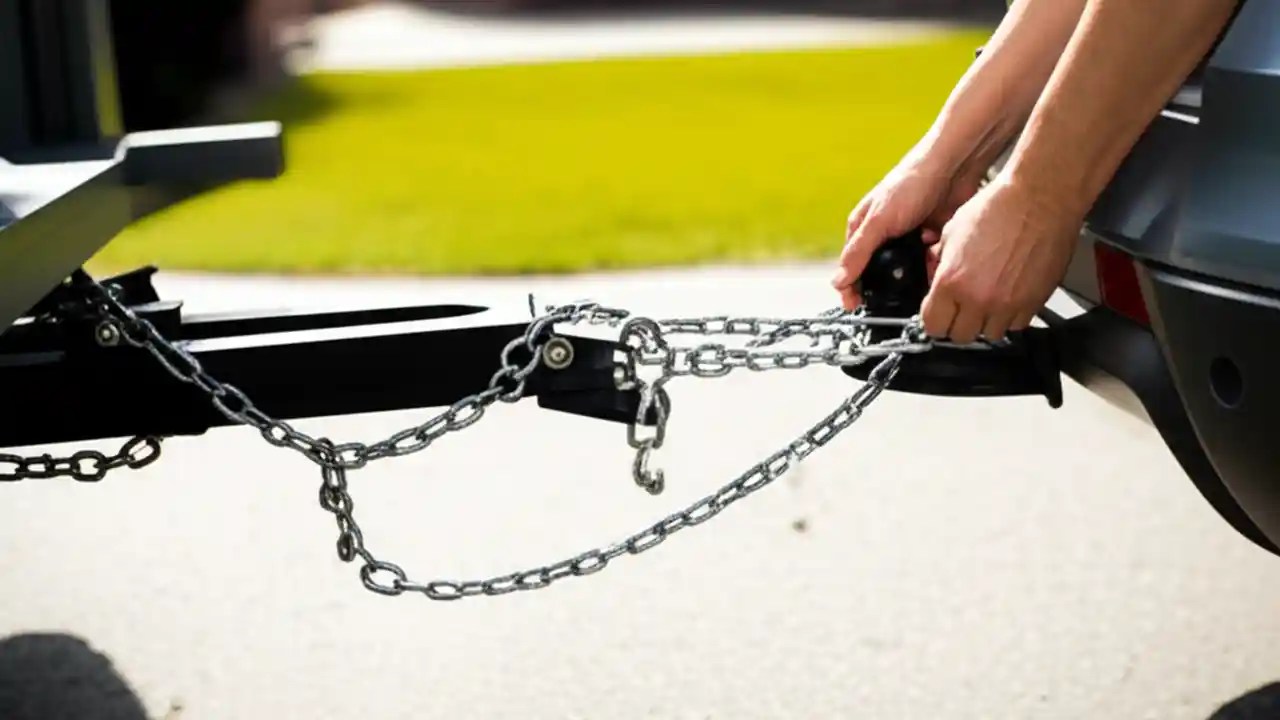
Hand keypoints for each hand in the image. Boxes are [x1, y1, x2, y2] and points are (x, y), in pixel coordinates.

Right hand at [832, 155, 983, 309]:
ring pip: (907, 273)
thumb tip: (838, 281)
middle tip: (896, 294)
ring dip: (914, 274)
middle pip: (881, 275)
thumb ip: (858, 253)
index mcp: (863, 229)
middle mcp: (884, 236)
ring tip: (922, 266)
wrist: (953, 168)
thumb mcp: (879, 221)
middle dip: (889, 283)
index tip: (855, 307)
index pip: (851, 268)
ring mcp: (908, 241)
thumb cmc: (911, 182)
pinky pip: (930, 266)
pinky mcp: (931, 242)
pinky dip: (933, 265)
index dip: (851, 289)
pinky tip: (936, 255)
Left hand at [920, 176, 1080, 342]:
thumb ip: (940, 260)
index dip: (933, 319)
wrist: (1040, 200)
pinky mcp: (1034, 303)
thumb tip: (935, 273)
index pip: (932, 325)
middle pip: (960, 336)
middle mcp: (979, 299)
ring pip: (989, 334)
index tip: (936, 312)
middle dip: (956, 323)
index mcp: (952, 282)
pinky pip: (1016, 325)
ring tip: (986, 300)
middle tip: (960, 307)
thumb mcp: (953, 230)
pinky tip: (1007, 296)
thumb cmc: (1000, 207)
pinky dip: (1010, 316)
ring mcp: (1009, 304)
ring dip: (984, 322)